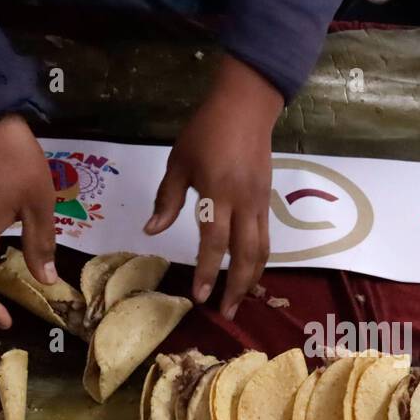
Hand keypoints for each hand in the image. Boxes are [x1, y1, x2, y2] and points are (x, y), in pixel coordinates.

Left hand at [144, 55, 282, 319]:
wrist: (246, 107)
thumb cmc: (206, 131)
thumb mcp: (179, 161)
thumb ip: (167, 199)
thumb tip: (152, 230)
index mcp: (218, 193)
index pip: (214, 241)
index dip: (206, 271)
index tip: (199, 296)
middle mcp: (244, 204)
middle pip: (246, 255)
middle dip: (237, 287)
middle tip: (227, 313)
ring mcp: (260, 203)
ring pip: (262, 251)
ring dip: (252, 279)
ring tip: (240, 301)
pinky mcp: (267, 201)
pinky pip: (266, 239)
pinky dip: (258, 261)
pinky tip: (249, 273)